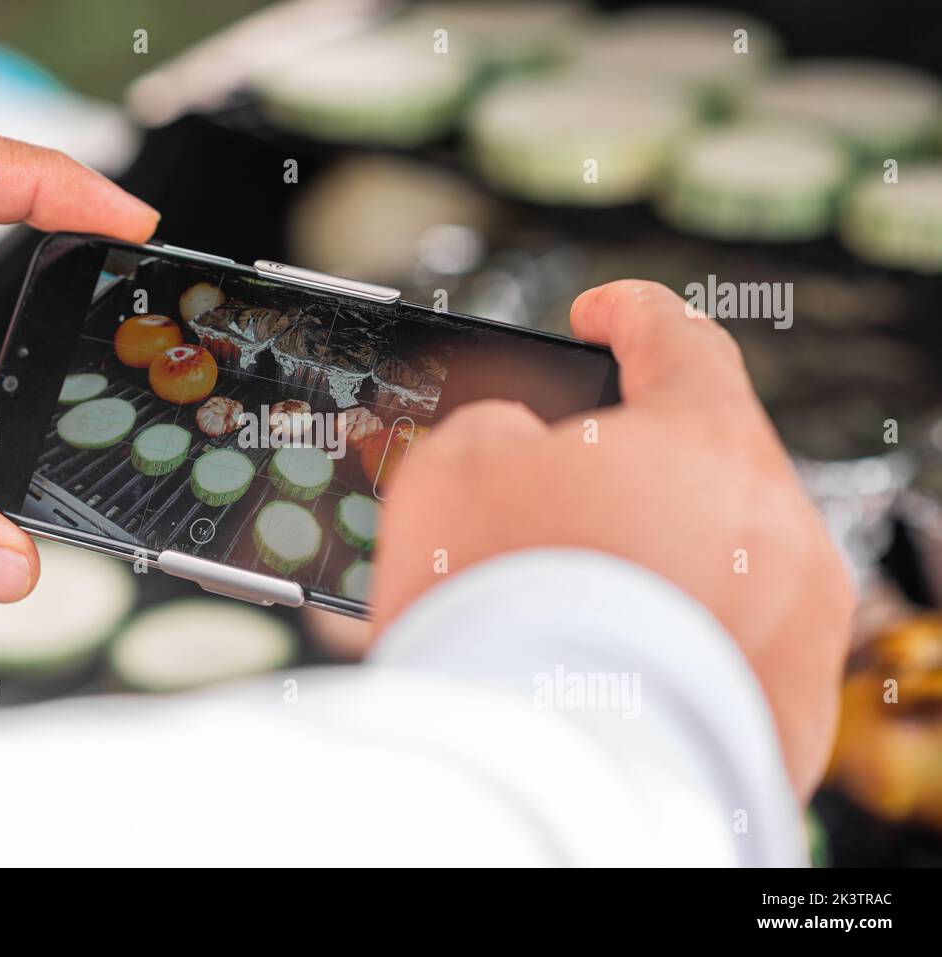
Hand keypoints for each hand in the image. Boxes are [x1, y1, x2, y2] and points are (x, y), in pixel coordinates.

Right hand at [372, 280, 853, 795]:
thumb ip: (494, 424)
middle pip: (704, 461)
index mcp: (707, 439)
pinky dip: (670, 636)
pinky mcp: (783, 708)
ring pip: (719, 558)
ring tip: (566, 588)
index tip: (597, 316)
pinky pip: (725, 644)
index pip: (679, 342)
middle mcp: (776, 525)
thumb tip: (520, 446)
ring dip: (649, 557)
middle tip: (556, 486)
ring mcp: (793, 622)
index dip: (628, 316)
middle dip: (628, 463)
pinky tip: (604, 653)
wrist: (545, 767)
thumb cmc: (503, 607)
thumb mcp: (456, 468)